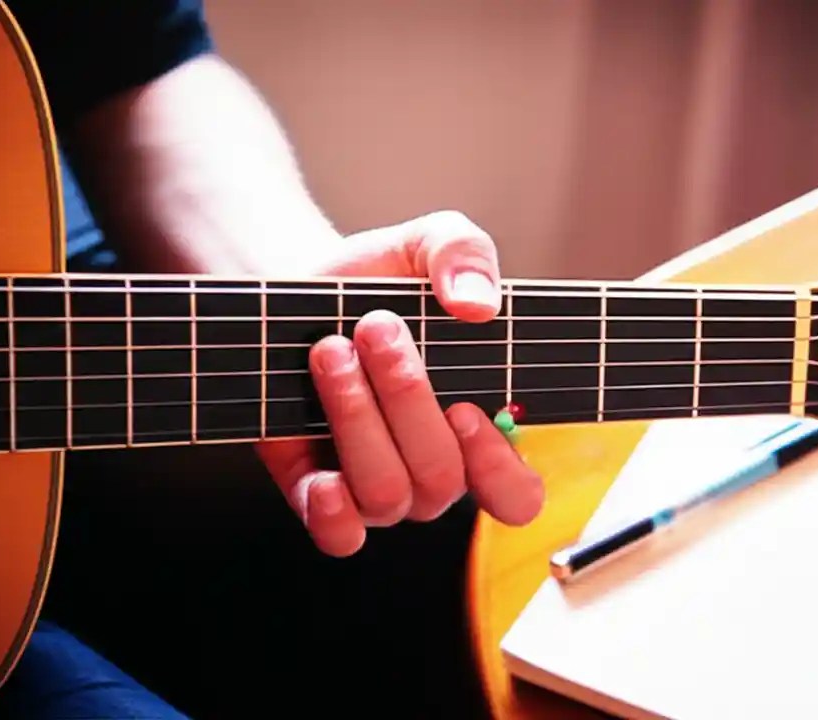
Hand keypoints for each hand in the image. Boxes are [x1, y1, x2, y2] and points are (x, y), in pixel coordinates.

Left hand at [255, 211, 544, 555]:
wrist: (301, 283)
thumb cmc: (381, 275)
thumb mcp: (430, 242)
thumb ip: (465, 254)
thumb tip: (477, 304)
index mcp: (479, 430)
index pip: (516, 496)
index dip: (498, 469)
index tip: (467, 408)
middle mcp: (433, 472)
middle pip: (441, 479)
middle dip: (407, 398)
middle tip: (376, 329)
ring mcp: (377, 487)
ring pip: (387, 493)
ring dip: (358, 419)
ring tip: (331, 351)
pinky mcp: (317, 490)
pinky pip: (338, 535)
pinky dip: (333, 512)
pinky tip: (324, 476)